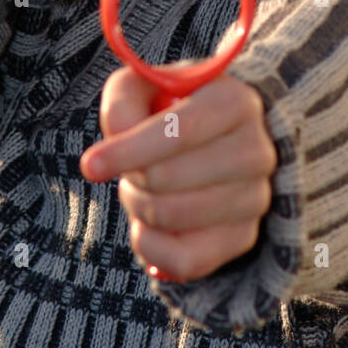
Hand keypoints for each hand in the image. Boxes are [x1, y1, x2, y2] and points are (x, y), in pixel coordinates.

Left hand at [80, 64, 277, 282]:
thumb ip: (122, 103)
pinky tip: (150, 223)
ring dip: (137, 204)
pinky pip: (184, 260)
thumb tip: (108, 150)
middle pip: (166, 178)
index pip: (180, 130)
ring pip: (170, 216)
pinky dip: (151, 244)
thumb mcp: (142, 87)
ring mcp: (256, 198)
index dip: (130, 150)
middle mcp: (256, 150)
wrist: (215, 140)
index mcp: (235, 102)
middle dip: (131, 175)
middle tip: (131, 168)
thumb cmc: (170, 109)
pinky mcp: (245, 237)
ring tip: (145, 188)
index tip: (90, 165)